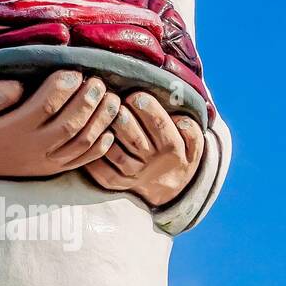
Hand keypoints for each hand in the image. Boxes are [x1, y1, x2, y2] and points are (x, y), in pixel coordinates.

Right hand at [0, 71, 121, 178]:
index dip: (64, 86)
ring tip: (111, 99)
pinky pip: (80, 162)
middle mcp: (32, 149)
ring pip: (82, 143)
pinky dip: (99, 148)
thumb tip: (13, 86)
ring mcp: (43, 162)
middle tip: (98, 81)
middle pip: (71, 124)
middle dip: (89, 100)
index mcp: (12, 130)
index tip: (72, 70)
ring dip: (101, 121)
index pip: (47, 105)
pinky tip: (109, 131)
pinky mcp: (50, 170)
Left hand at [83, 92, 204, 207]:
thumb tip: (181, 120)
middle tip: (113, 101)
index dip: (146, 107)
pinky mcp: (115, 182)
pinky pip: (101, 170)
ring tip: (100, 114)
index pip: (159, 124)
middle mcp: (151, 162)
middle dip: (122, 116)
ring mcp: (131, 174)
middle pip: (134, 138)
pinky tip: (91, 135)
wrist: (167, 190)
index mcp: (172, 149)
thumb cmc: (177, 156)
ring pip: (115, 153)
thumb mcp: (194, 146)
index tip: (135, 95)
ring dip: (106, 132)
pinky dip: (94, 154)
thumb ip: (192, 131)